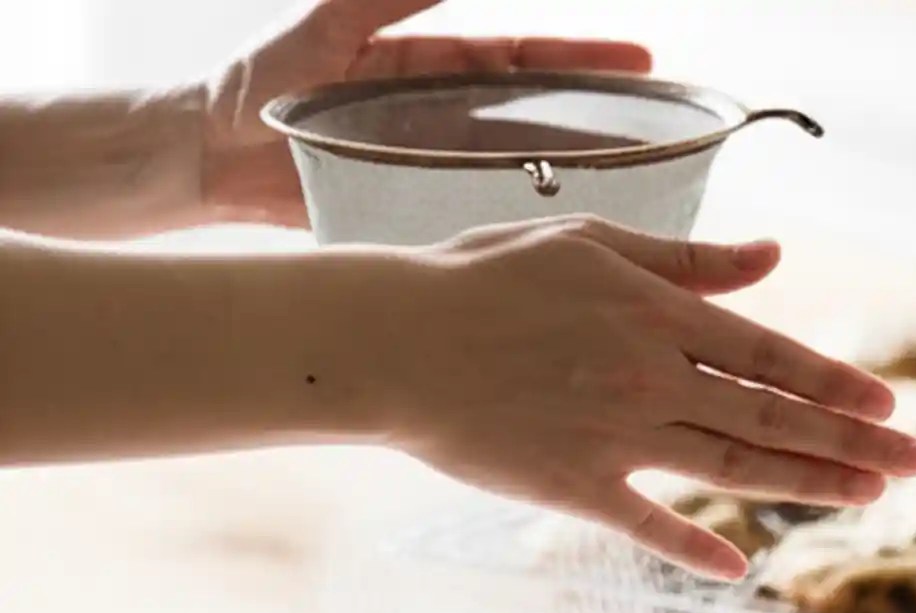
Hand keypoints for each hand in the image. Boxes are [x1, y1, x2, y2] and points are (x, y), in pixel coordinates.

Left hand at [201, 0, 650, 226]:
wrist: (207, 157)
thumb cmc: (261, 82)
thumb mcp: (330, 21)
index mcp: (433, 68)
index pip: (525, 62)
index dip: (583, 62)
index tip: (640, 63)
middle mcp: (444, 119)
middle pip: (537, 119)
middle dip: (597, 122)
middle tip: (660, 130)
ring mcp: (432, 167)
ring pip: (515, 171)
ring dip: (567, 179)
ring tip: (630, 190)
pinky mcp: (411, 211)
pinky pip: (472, 215)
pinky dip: (514, 226)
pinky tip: (556, 240)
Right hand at [354, 216, 915, 579]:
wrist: (398, 339)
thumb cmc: (488, 276)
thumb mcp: (592, 243)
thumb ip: (688, 258)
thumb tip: (773, 255)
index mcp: (657, 315)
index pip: (771, 355)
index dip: (836, 383)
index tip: (890, 406)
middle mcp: (650, 379)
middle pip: (770, 418)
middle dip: (850, 442)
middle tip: (914, 464)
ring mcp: (614, 438)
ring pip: (729, 467)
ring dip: (805, 485)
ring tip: (866, 496)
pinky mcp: (573, 486)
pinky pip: (646, 524)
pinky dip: (693, 546)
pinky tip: (738, 567)